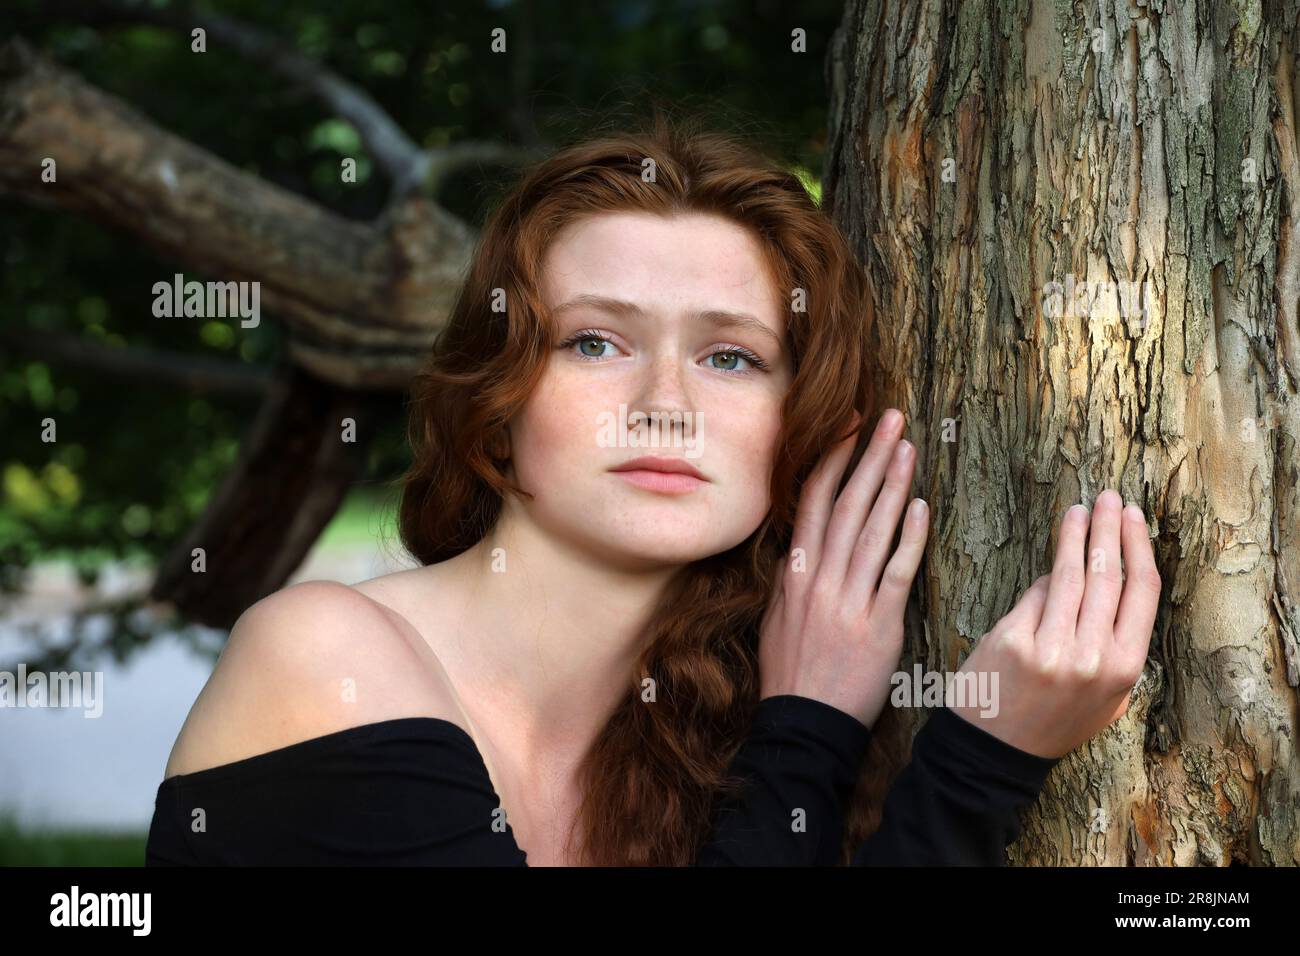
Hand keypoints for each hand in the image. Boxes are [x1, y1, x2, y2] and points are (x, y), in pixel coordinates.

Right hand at [758, 407, 929, 728]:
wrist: (804, 725)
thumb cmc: (791, 674)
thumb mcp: (778, 619)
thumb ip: (792, 579)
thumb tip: (800, 546)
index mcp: (794, 573)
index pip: (812, 502)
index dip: (833, 461)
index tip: (851, 427)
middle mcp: (819, 579)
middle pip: (846, 504)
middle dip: (869, 457)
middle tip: (891, 419)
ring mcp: (847, 600)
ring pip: (872, 530)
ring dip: (892, 485)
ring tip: (909, 447)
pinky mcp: (878, 625)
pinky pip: (895, 573)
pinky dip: (909, 539)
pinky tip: (922, 509)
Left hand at [947, 489, 1161, 758]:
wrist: (994, 751)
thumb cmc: (1052, 719)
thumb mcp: (1103, 697)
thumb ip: (1112, 646)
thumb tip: (1106, 583)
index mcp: (1124, 669)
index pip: (1141, 592)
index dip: (1138, 547)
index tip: (1134, 516)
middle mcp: (1092, 657)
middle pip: (1108, 575)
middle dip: (1108, 529)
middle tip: (1107, 498)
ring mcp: (1051, 648)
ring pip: (1069, 576)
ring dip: (1074, 536)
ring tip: (1077, 510)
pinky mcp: (1012, 640)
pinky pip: (1033, 596)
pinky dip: (1042, 577)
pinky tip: (1050, 554)